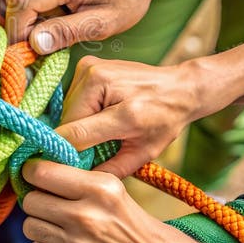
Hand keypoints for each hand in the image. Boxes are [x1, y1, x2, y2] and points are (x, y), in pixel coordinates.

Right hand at [3, 0, 192, 53]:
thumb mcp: (103, 23)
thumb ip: (67, 32)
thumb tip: (34, 44)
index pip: (20, 2)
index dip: (17, 29)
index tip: (28, 48)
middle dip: (16, 21)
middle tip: (35, 40)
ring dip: (22, 12)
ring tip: (46, 27)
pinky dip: (29, 3)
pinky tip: (51, 14)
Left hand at [21, 160, 187, 242]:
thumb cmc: (134, 223)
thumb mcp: (113, 190)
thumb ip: (77, 180)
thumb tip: (35, 170)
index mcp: (99, 187)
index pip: (41, 173)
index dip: (31, 173)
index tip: (34, 176)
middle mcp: (85, 214)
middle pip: (31, 200)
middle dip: (37, 201)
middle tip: (49, 205)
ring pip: (30, 226)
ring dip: (39, 225)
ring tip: (57, 226)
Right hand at [58, 56, 199, 176]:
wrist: (179, 87)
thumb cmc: (165, 120)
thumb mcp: (144, 152)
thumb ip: (111, 168)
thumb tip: (78, 179)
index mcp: (122, 110)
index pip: (74, 135)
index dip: (65, 153)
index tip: (64, 166)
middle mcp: (100, 80)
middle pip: (66, 121)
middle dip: (73, 138)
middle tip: (92, 147)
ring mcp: (90, 67)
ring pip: (65, 108)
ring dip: (75, 123)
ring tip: (100, 126)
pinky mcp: (87, 63)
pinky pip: (71, 96)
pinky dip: (80, 109)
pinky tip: (99, 112)